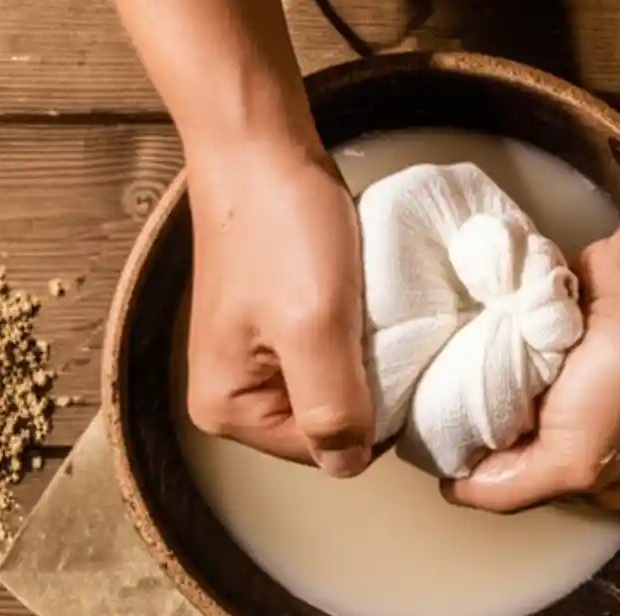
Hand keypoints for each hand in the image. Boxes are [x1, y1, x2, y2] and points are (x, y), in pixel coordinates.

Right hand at [185, 141, 374, 476]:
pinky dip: (352, 333)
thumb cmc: (281, 229)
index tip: (392, 363)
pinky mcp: (272, 322)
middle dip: (364, 386)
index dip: (371, 416)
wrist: (260, 146)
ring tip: (371, 312)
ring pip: (334, 385)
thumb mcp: (314, 329)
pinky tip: (360, 300)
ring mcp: (251, 357)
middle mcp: (231, 393)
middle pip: (327, 423)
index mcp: (227, 410)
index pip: (327, 453)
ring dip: (362, 357)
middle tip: (381, 331)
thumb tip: (348, 465)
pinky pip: (326, 351)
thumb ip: (332, 410)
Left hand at [442, 231, 619, 510]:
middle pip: (502, 438)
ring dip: (480, 380)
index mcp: (591, 477)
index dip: (469, 468)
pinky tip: (472, 338)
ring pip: (502, 392)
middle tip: (442, 400)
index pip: (509, 484)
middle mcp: (582, 434)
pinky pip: (508, 350)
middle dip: (474, 421)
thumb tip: (453, 490)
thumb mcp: (574, 461)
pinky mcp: (558, 338)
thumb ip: (510, 487)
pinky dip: (491, 344)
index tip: (430, 442)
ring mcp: (572, 384)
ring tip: (450, 368)